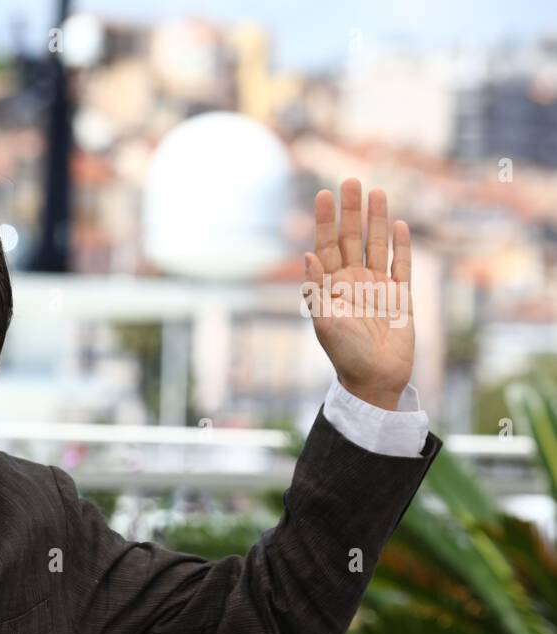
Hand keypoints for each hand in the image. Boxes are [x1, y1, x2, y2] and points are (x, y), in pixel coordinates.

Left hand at [304, 178, 413, 410]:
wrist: (375, 378)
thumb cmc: (346, 355)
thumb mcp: (326, 322)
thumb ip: (317, 289)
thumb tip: (307, 255)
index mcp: (331, 286)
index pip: (326, 245)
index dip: (325, 220)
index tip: (324, 193)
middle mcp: (352, 281)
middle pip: (351, 237)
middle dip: (350, 210)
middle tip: (351, 180)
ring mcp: (376, 286)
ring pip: (376, 245)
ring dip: (376, 219)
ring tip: (376, 191)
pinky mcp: (400, 295)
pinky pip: (400, 265)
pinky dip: (400, 245)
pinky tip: (398, 224)